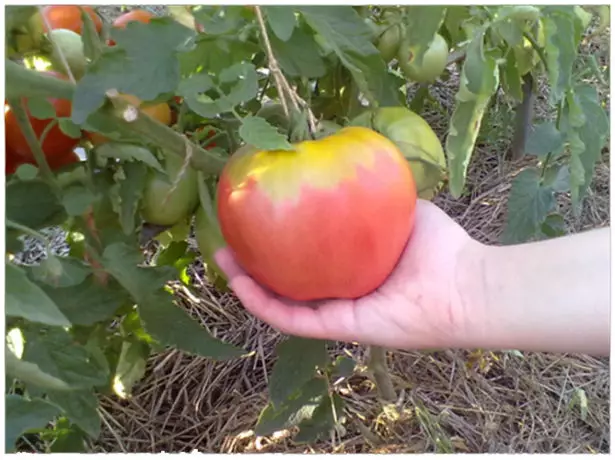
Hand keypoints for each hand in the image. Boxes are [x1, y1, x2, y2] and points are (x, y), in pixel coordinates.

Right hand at [214, 199, 481, 349]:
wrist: (466, 284)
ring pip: (281, 302)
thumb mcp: (399, 207)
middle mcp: (340, 290)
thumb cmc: (440, 246)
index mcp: (351, 266)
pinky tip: (240, 284)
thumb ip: (374, 191)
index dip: (275, 239)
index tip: (252, 216)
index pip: (305, 255)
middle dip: (252, 262)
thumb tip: (349, 162)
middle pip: (286, 279)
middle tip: (225, 239)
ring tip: (221, 260)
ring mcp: (338, 312)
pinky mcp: (340, 327)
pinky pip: (294, 319)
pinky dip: (264, 304)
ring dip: (247, 284)